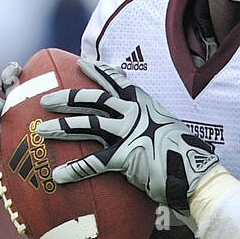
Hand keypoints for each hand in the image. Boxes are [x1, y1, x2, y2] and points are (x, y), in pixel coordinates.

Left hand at [35, 59, 219, 209]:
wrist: (197, 174)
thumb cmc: (183, 157)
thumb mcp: (167, 132)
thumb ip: (150, 127)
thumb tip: (143, 134)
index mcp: (145, 104)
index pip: (118, 81)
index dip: (98, 71)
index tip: (82, 63)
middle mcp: (134, 113)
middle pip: (93, 100)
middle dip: (67, 98)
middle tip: (46, 99)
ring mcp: (129, 133)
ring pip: (87, 125)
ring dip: (62, 127)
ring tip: (42, 130)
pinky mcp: (125, 156)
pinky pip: (93, 162)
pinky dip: (74, 169)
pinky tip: (58, 175)